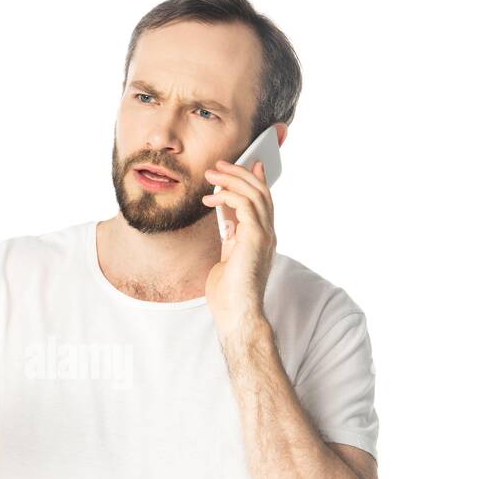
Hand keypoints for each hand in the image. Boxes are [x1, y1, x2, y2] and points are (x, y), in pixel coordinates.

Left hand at [202, 158, 276, 337]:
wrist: (236, 314)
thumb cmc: (229, 293)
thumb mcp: (228, 257)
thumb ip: (231, 236)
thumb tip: (226, 218)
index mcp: (263, 238)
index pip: (263, 201)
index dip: (255, 179)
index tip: (243, 164)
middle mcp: (268, 234)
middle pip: (261, 191)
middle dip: (240, 172)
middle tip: (219, 165)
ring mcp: (265, 235)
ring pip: (255, 193)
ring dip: (232, 179)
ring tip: (211, 175)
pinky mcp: (256, 238)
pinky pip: (246, 204)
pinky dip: (228, 196)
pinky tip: (210, 200)